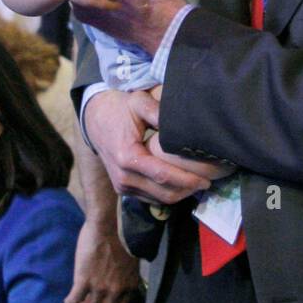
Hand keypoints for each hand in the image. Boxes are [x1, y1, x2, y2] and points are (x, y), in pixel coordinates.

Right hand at [64, 217, 139, 302]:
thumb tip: (119, 277)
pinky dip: (70, 301)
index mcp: (129, 284)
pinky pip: (75, 298)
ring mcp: (100, 287)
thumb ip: (125, 272)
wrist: (109, 226)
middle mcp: (116, 289)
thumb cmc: (121, 236)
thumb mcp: (131, 259)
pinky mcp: (84, 281)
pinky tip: (67, 300)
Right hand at [84, 86, 219, 204]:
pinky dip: (169, 193)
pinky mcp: (123, 190)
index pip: (163, 175)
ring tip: (198, 183)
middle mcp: (123, 177)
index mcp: (127, 157)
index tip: (206, 181)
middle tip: (207, 182)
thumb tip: (180, 123)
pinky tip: (182, 184)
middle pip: (164, 193)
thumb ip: (157, 111)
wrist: (95, 120)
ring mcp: (122, 186)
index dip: (187, 180)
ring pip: (159, 199)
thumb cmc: (120, 109)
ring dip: (180, 194)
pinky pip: (152, 198)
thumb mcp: (138, 102)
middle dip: (188, 190)